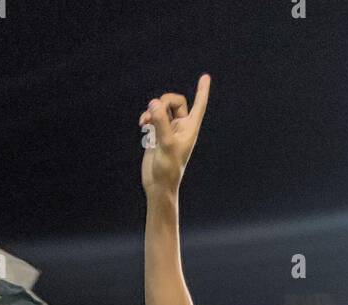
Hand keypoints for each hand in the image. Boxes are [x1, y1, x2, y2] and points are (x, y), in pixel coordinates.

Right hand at [139, 74, 210, 195]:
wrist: (158, 184)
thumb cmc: (168, 168)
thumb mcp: (166, 144)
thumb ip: (161, 122)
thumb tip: (154, 102)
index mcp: (190, 129)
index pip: (199, 106)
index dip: (202, 91)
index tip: (205, 77)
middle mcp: (181, 127)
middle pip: (175, 101)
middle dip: (164, 101)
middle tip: (154, 109)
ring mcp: (169, 130)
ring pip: (162, 108)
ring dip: (152, 110)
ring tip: (144, 121)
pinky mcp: (157, 134)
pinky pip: (153, 116)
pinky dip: (147, 116)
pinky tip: (142, 124)